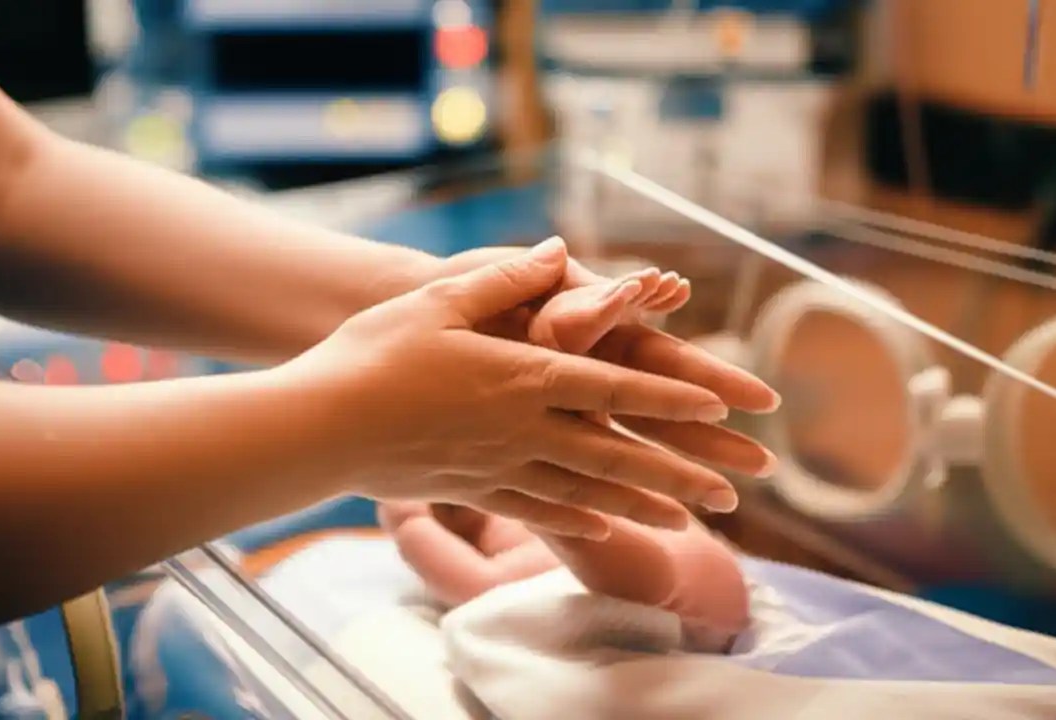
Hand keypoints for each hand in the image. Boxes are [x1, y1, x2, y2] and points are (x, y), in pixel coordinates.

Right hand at [287, 238, 737, 538]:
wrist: (320, 427)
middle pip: (617, 451)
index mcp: (523, 375)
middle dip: (680, 470)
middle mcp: (523, 427)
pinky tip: (604, 528)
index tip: (722, 407)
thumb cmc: (375, 354)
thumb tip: (559, 251)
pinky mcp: (471, 489)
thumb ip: (507, 280)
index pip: (615, 385)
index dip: (671, 396)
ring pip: (588, 490)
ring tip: (689, 521)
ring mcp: (500, 466)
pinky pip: (538, 508)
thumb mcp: (440, 299)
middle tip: (735, 490)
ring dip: (643, 504)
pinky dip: (579, 519)